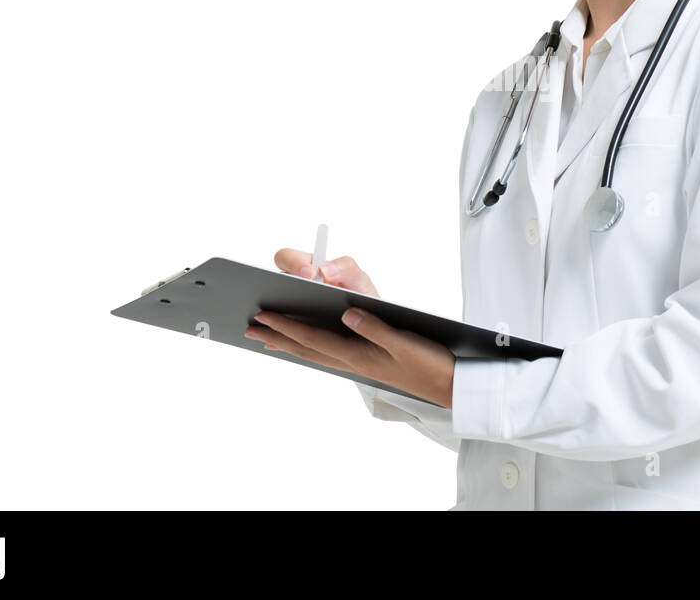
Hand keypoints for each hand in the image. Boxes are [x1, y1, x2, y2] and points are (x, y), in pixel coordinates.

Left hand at [246, 248, 454, 408]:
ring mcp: (358, 364)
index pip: (313, 338)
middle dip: (277, 337)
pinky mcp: (366, 363)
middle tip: (250, 328)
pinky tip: (305, 346)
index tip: (263, 316)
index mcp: (358, 354)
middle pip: (306, 348)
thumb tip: (348, 314)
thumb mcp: (404, 341)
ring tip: (267, 338)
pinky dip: (309, 349)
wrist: (449, 386)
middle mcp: (352, 361)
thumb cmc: (430, 363)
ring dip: (289, 344)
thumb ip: (376, 327)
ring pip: (314, 353)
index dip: (286, 327)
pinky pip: (327, 355)